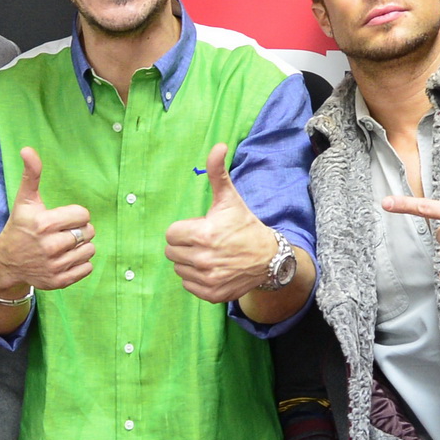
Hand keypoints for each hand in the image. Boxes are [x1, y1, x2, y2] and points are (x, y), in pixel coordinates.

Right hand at [0, 147, 95, 297]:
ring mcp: (54, 266)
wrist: (7, 262)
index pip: (83, 215)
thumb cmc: (20, 226)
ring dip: (82, 246)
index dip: (75, 215)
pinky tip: (66, 258)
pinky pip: (87, 268)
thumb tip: (28, 149)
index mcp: (43, 224)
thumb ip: (31, 174)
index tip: (62, 218)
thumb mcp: (25, 200)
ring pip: (90, 250)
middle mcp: (49, 246)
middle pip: (88, 232)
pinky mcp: (59, 281)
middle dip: (79, 230)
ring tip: (65, 245)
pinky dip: (81, 263)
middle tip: (64, 232)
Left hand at [163, 144, 284, 304]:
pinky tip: (211, 269)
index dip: (184, 229)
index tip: (200, 228)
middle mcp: (203, 259)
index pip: (171, 234)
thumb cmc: (245, 226)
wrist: (269, 258)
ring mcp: (207, 279)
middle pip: (171, 252)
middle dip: (184, 245)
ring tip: (209, 254)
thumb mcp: (230, 199)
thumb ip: (217, 172)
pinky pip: (187, 285)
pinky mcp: (211, 294)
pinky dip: (196, 278)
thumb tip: (218, 146)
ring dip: (189, 262)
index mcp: (203, 234)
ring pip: (179, 269)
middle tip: (204, 241)